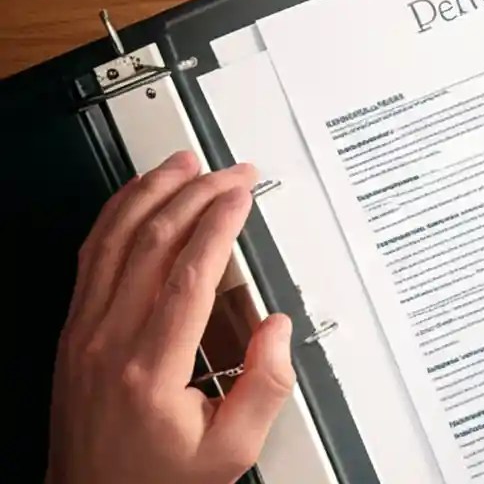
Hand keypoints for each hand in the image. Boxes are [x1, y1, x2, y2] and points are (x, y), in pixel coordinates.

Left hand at [47, 151, 295, 483]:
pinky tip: (136, 199)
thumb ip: (266, 388)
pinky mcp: (74, 333)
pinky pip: (91, 256)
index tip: (241, 196)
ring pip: (114, 239)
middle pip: (152, 243)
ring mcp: (85, 333)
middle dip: (196, 194)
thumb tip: (277, 329)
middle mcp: (109, 342)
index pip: (188, 274)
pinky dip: (116, 216)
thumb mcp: (231, 452)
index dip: (218, 224)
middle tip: (230, 173)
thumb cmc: (157, 481)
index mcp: (151, 369)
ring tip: (183, 163)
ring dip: (152, 192)